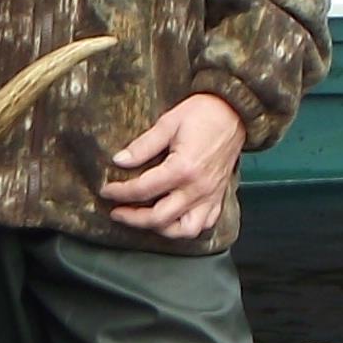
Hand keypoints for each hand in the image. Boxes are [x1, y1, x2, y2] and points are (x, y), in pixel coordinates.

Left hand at [101, 94, 245, 240]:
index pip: (143, 189)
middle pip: (159, 217)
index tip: (107, 190)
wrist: (235, 112)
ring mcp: (210, 196)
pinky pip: (204, 224)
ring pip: (184, 230)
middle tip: (117, 212)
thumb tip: (119, 160)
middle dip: (133, 218)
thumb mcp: (168, 123)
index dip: (120, 192)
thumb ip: (143, 146)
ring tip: (144, 220)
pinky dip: (186, 227)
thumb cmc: (203, 113)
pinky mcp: (219, 197)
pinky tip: (172, 219)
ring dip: (161, 229)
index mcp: (183, 168)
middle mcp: (198, 188)